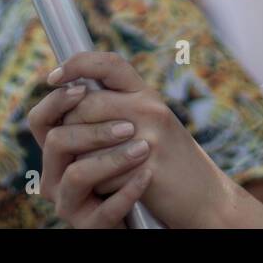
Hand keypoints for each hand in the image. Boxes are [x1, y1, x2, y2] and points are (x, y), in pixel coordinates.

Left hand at [28, 51, 238, 227]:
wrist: (208, 200)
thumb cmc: (171, 164)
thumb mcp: (151, 125)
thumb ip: (119, 108)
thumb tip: (70, 100)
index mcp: (147, 96)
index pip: (108, 63)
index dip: (77, 64)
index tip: (54, 77)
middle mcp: (149, 109)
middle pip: (84, 106)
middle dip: (71, 130)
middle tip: (77, 150)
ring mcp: (150, 138)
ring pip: (87, 142)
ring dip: (84, 163)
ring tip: (100, 173)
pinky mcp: (147, 170)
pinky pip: (102, 175)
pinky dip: (103, 188)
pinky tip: (116, 190)